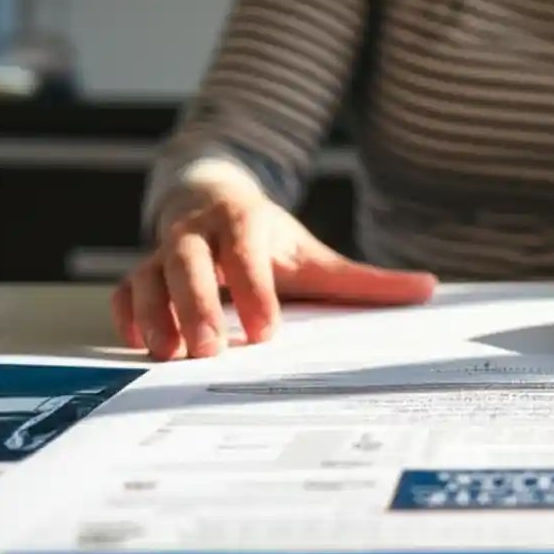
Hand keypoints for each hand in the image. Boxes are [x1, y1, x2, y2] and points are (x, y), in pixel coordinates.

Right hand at [112, 189, 436, 360]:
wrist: (210, 197)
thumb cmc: (267, 238)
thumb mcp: (315, 255)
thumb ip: (365, 279)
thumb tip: (428, 289)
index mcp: (244, 221)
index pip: (246, 251)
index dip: (255, 289)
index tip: (268, 332)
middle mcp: (198, 232)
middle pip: (188, 261)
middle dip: (199, 304)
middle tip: (210, 352)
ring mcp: (163, 250)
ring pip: (149, 276)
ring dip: (157, 314)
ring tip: (168, 356)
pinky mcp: (141, 270)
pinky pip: (125, 290)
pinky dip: (127, 314)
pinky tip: (137, 343)